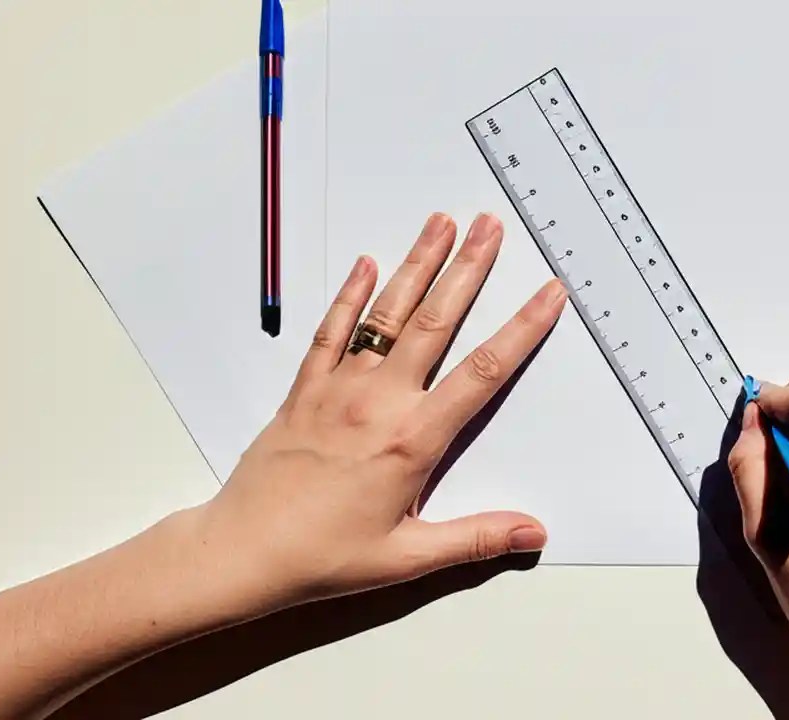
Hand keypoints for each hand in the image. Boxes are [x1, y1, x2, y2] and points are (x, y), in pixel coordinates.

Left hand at [201, 212, 566, 608]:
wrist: (242, 552)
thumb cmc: (323, 557)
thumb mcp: (408, 556)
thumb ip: (475, 538)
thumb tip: (533, 532)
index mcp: (411, 440)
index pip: (481, 373)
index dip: (521, 329)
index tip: (546, 293)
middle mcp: (378, 402)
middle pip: (435, 321)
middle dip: (468, 269)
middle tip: (490, 226)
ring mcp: (338, 389)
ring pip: (386, 314)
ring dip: (416, 265)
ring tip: (440, 223)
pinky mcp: (304, 390)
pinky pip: (331, 331)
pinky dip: (350, 295)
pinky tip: (365, 264)